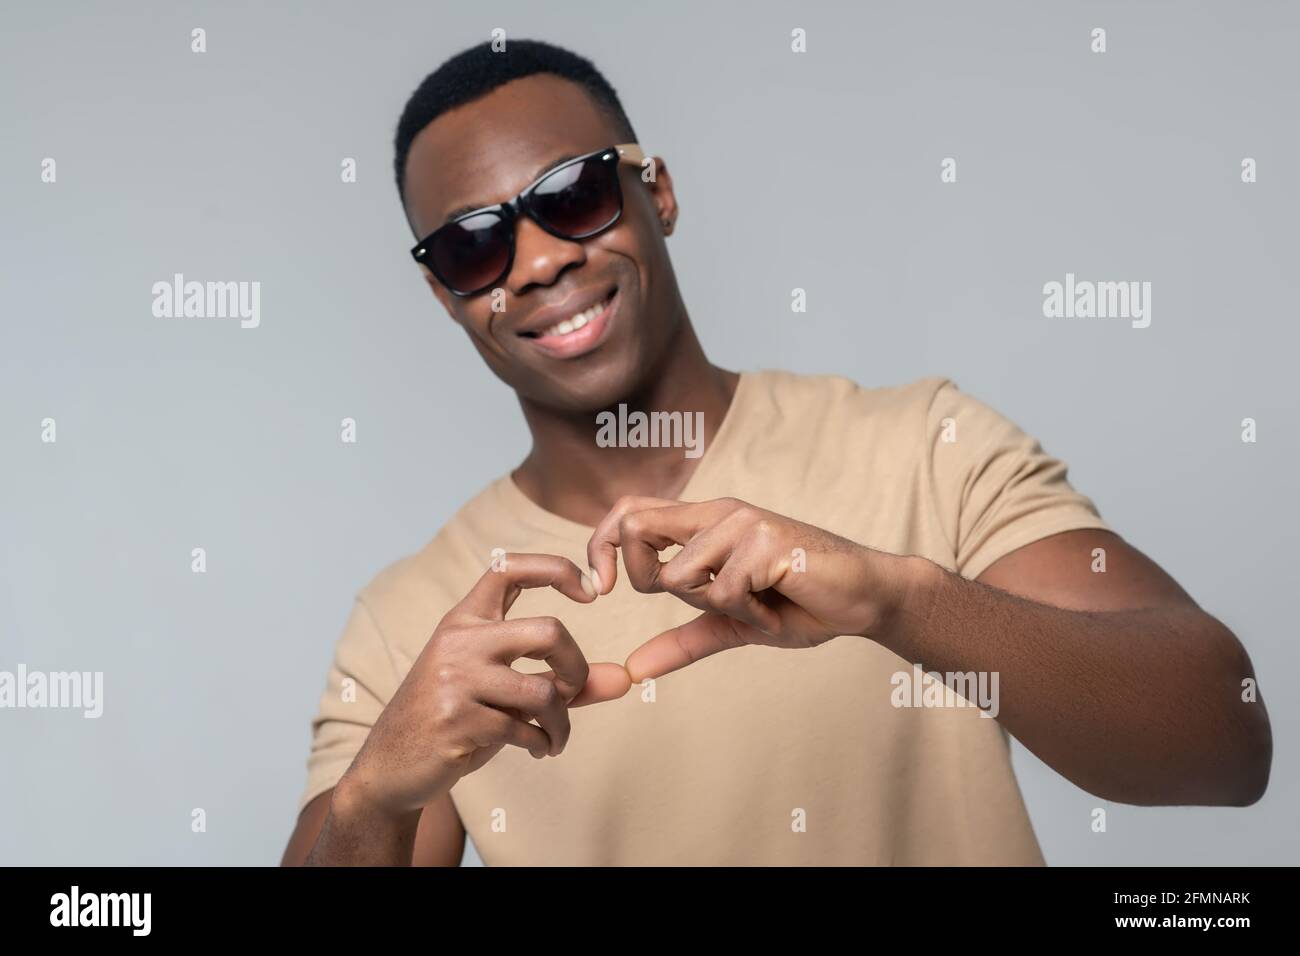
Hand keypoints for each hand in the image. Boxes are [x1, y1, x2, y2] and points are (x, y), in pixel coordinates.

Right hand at [337, 553, 630, 817]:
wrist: (391, 767)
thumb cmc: (455, 718)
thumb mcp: (502, 689)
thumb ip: (561, 680)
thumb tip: (624, 679)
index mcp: (465, 620)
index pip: (509, 568)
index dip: (558, 569)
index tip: (590, 594)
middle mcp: (458, 641)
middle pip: (547, 631)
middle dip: (576, 666)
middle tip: (574, 692)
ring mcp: (455, 680)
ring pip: (543, 691)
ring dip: (562, 722)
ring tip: (556, 735)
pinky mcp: (457, 721)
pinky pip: (524, 729)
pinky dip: (543, 743)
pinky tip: (539, 749)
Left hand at [587, 497, 912, 680]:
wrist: (866, 596)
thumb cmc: (801, 602)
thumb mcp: (731, 624)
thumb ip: (683, 640)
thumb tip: (634, 669)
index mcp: (702, 523)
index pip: (628, 512)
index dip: (600, 546)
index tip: (602, 590)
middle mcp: (716, 512)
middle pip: (634, 526)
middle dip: (644, 579)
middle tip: (696, 602)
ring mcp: (741, 522)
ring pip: (679, 575)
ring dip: (717, 608)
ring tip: (758, 606)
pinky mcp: (766, 541)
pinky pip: (724, 592)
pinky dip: (749, 615)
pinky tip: (777, 607)